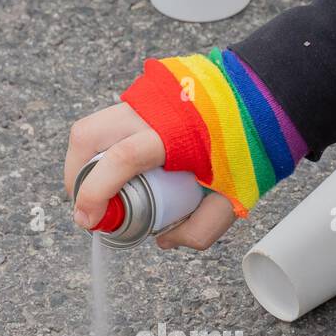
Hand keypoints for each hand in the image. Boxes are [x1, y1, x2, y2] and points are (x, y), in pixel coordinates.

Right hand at [64, 102, 235, 250]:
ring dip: (84, 164)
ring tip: (99, 193)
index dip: (94, 194)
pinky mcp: (139, 97)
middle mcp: (150, 110)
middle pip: (88, 137)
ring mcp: (141, 99)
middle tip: (87, 209)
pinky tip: (115, 171)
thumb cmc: (247, 148)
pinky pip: (105, 123)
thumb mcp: (232, 198)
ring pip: (91, 128)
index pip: (119, 159)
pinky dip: (99, 149)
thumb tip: (162, 238)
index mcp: (174, 133)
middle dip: (77, 178)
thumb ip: (201, 229)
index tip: (88, 221)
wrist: (258, 102)